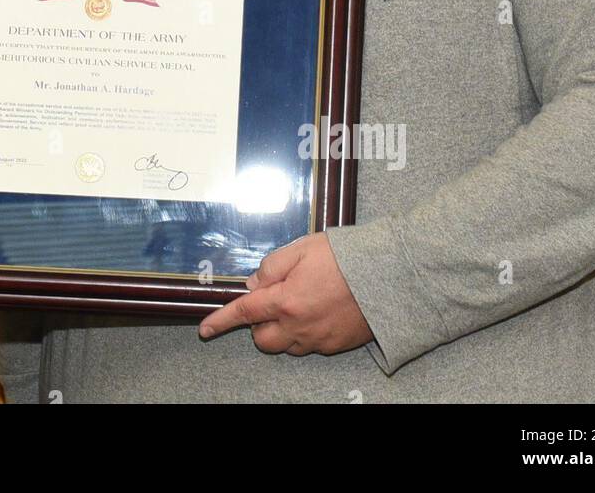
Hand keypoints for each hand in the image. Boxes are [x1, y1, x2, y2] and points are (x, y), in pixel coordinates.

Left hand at [198, 233, 372, 354]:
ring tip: (299, 303)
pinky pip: (310, 346)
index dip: (221, 321)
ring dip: (282, 329)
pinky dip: (305, 333)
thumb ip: (271, 266)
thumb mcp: (301, 249)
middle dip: (259, 323)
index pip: (244, 313)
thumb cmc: (345, 257)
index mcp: (286, 301)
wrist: (388, 274)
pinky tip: (317, 311)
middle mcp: (299, 326)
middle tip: (272, 300)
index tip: (205, 329)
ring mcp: (318, 339)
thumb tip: (253, 283)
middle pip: (262, 339)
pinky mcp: (336, 345)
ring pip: (286, 345)